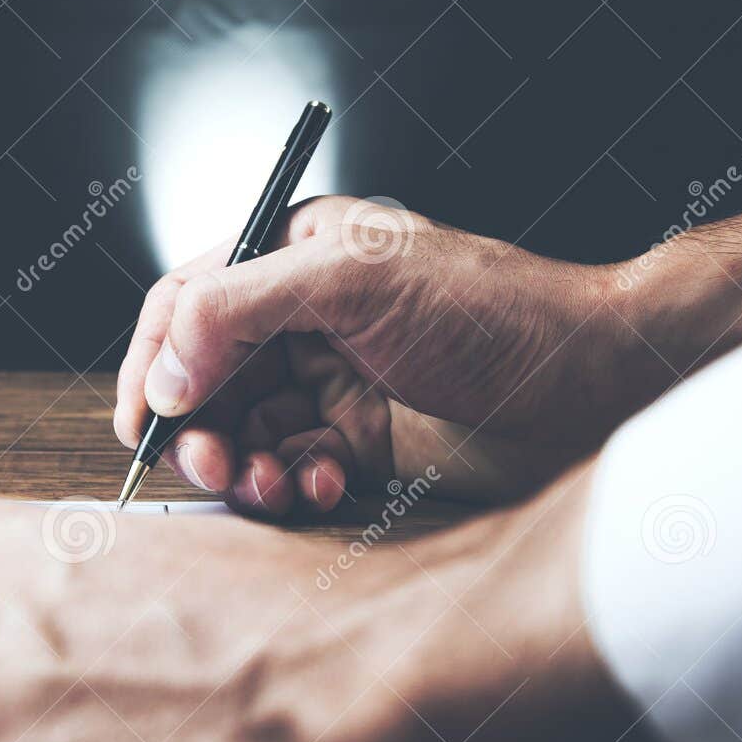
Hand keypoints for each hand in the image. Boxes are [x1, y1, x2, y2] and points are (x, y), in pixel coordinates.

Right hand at [115, 196, 741, 514]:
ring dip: (242, 465)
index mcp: (295, 257)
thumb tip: (164, 369)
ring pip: (244, 431)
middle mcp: (304, 318)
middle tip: (213, 464)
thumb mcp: (355, 281)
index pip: (188, 303)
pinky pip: (290, 467)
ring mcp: (332, 382)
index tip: (146, 421)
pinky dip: (290, 484)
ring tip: (267, 482)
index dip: (154, 360)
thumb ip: (241, 308)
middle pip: (206, 378)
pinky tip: (320, 483)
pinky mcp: (360, 441)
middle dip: (199, 426)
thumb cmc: (493, 310)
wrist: (595, 383)